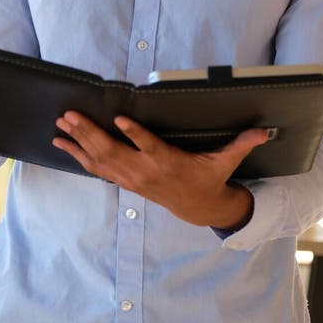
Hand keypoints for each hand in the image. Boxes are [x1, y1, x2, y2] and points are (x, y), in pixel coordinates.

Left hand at [53, 112, 269, 228]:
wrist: (197, 207)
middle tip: (70, 115)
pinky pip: (96, 169)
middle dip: (89, 133)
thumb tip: (263, 131)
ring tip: (60, 126)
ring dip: (78, 142)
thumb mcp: (225, 161)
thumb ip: (241, 144)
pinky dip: (78, 156)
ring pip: (99, 159)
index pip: (149, 146)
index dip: (134, 134)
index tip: (119, 119)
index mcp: (168, 162)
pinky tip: (62, 144)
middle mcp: (145, 171)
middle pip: (113, 151)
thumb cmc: (208, 177)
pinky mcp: (124, 180)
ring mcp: (131, 178)